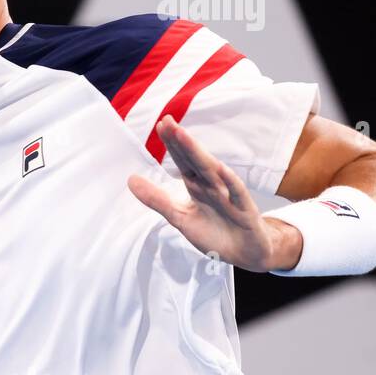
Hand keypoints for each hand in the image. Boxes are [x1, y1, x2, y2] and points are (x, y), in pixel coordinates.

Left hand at [127, 115, 303, 272]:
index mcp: (197, 186)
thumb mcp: (179, 217)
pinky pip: (236, 193)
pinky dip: (228, 182)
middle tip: (167, 121)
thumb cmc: (214, 233)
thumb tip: (130, 179)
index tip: (161, 124)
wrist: (245, 254)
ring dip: (198, 154)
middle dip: (181, 141)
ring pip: (213, 171)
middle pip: (195, 160)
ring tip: (184, 137)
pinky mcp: (245, 209)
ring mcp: (229, 195)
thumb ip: (157, 199)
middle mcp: (213, 186)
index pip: (183, 161)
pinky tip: (219, 169)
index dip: (172, 144)